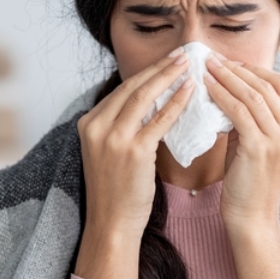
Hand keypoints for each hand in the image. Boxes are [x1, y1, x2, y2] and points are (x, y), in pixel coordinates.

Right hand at [73, 48, 194, 278]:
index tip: (167, 61)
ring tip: (189, 65)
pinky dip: (176, 103)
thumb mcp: (110, 153)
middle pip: (132, 87)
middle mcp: (96, 126)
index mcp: (88, 123)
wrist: (111, 224)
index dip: (147, 74)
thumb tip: (152, 104)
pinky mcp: (132, 151)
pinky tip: (191, 92)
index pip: (122, 90)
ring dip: (168, 77)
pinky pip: (158, 120)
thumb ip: (123, 127)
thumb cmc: (117, 192)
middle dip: (159, 68)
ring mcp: (112, 138)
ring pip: (144, 97)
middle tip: (182, 54)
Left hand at [203, 54, 279, 230]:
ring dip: (227, 77)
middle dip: (238, 69)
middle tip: (213, 58)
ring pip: (253, 95)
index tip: (230, 63)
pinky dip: (222, 95)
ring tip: (207, 66)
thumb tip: (228, 90)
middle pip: (267, 85)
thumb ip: (251, 119)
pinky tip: (206, 87)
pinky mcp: (261, 148)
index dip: (255, 69)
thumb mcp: (257, 144)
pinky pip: (239, 112)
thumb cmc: (250, 182)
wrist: (252, 217)